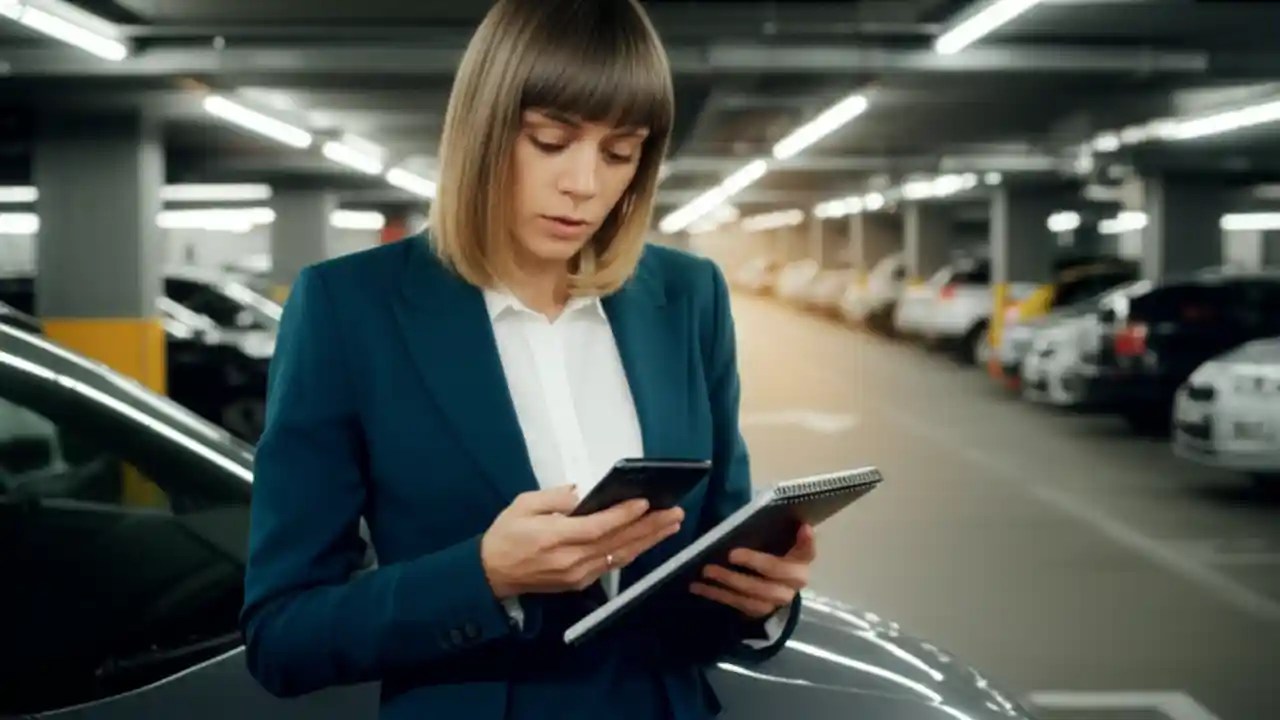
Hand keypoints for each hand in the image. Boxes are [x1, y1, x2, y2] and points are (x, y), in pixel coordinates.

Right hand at [481, 486, 683, 599]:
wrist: (491, 575)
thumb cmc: (506, 535)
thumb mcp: (522, 505)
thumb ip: (553, 497)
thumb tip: (581, 493)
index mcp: (554, 537)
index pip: (598, 527)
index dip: (624, 516)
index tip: (646, 503)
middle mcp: (571, 559)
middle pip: (617, 543)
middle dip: (649, 527)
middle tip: (675, 512)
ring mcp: (578, 574)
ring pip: (620, 556)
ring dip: (648, 540)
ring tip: (671, 525)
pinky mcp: (580, 583)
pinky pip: (612, 565)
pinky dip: (632, 551)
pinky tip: (648, 540)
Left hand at [689, 523, 815, 618]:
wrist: (769, 588)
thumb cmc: (770, 555)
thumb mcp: (774, 542)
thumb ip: (773, 530)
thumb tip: (773, 516)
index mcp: (800, 561)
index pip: (808, 549)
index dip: (806, 541)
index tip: (803, 528)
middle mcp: (793, 583)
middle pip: (775, 573)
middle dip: (753, 563)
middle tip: (730, 554)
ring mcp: (776, 601)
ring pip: (754, 593)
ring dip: (728, 581)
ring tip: (707, 570)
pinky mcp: (758, 612)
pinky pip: (736, 604)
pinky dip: (715, 594)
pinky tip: (698, 586)